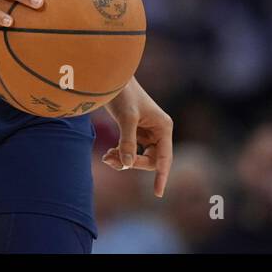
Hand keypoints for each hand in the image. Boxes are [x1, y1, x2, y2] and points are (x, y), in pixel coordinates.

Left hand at [102, 78, 173, 197]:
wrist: (110, 77)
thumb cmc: (123, 93)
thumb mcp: (126, 117)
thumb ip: (127, 142)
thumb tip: (127, 165)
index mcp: (163, 127)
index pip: (164, 158)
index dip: (162, 176)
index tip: (158, 193)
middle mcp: (158, 131)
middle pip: (151, 161)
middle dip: (133, 164)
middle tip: (112, 160)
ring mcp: (147, 132)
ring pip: (139, 158)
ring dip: (124, 161)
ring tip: (106, 157)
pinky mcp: (135, 132)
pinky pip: (131, 152)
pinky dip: (120, 154)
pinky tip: (108, 153)